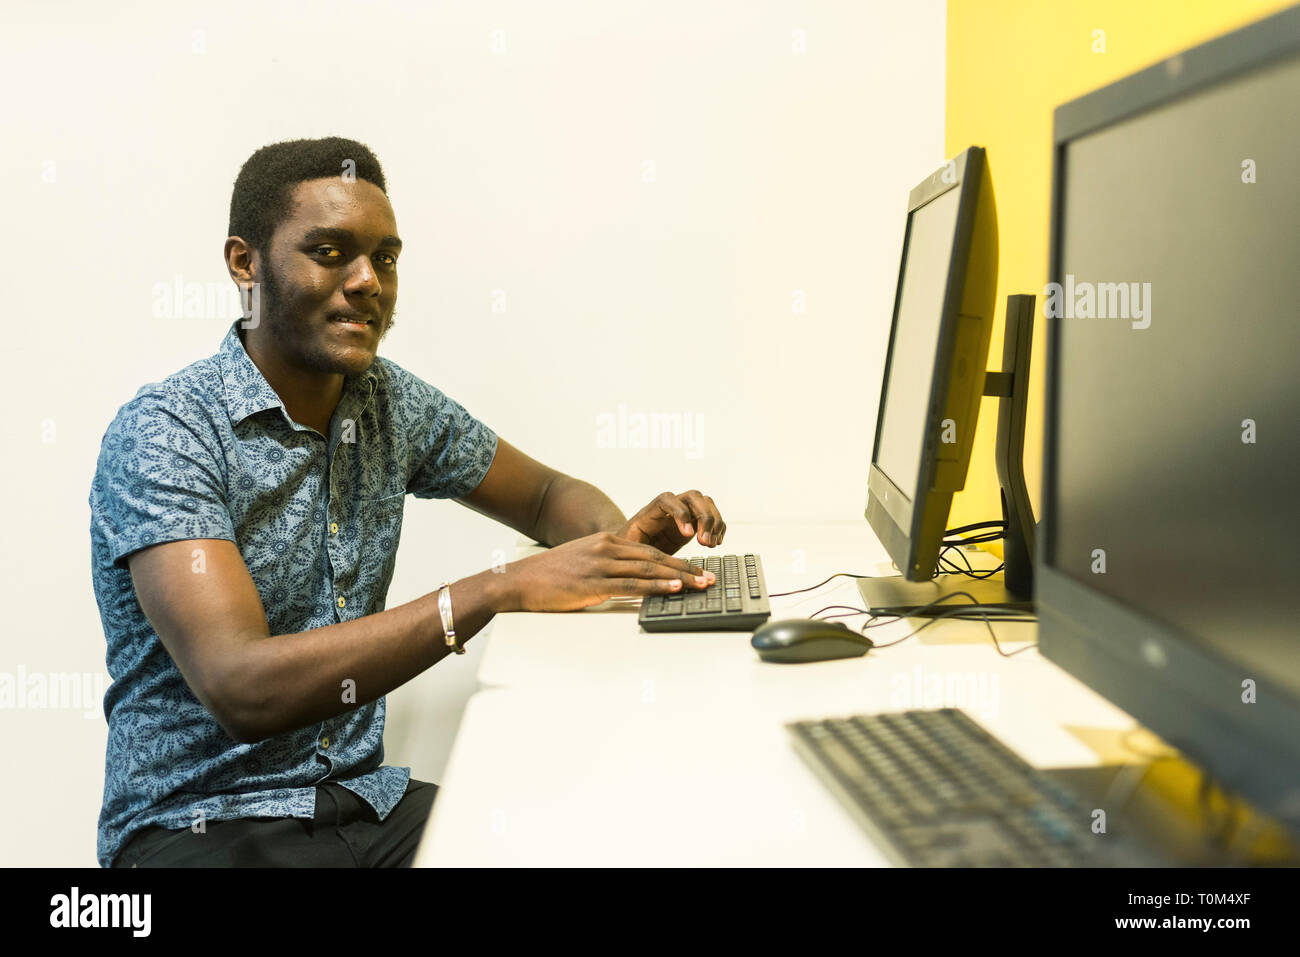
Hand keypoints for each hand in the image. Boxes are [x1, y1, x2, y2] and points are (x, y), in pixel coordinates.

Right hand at [499, 531, 714, 611]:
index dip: (677, 562)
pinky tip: (673, 589)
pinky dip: (656, 587)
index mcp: (606, 542)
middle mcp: (607, 549)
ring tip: (701, 585)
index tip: (697, 571)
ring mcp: (600, 565)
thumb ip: (606, 566)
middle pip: (655, 559)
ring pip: (649, 571)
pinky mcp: (593, 583)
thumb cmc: (549, 576)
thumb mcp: (582, 561)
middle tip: (709, 578)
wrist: (518, 581)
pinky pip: (631, 585)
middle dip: (686, 569)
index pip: (650, 552)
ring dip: (679, 579)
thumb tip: (629, 581)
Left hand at [617, 490, 725, 555]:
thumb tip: (659, 562)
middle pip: (692, 497)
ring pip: (705, 503)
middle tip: (705, 542)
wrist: (632, 555)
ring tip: (711, 544)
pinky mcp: (693, 524)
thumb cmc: (628, 553)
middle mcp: (668, 509)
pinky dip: (718, 527)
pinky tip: (715, 542)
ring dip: (714, 522)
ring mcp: (682, 514)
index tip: (688, 535)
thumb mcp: (630, 553)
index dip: (680, 513)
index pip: (666, 499)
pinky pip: (711, 516)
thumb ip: (643, 552)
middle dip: (704, 518)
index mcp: (648, 514)